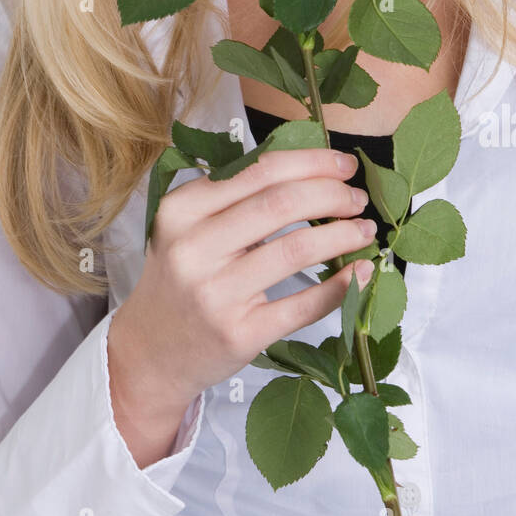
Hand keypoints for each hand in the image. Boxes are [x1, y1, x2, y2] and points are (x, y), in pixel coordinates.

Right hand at [112, 145, 375, 408]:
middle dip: (332, 195)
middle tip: (358, 199)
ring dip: (342, 235)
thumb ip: (233, 197)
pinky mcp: (239, 334)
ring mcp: (216, 294)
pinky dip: (341, 286)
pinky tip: (362, 273)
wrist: (150, 352)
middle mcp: (194, 247)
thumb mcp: (187, 228)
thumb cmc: (180, 279)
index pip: (260, 171)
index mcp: (182, 209)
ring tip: (364, 230)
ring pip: (296, 250)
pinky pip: (302, 304)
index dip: (312, 163)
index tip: (344, 164)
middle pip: (281, 204)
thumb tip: (312, 170)